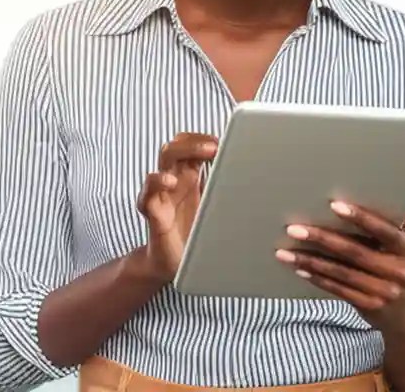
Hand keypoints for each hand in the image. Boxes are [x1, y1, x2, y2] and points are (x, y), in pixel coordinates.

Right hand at [135, 133, 217, 282]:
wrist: (172, 266)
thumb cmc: (195, 235)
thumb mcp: (215, 210)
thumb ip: (226, 192)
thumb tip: (257, 180)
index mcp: (190, 176)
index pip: (192, 144)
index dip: (206, 138)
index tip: (227, 140)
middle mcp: (175, 178)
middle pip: (179, 144)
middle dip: (197, 140)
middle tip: (217, 145)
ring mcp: (162, 191)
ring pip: (165, 157)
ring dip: (183, 149)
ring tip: (203, 153)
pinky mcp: (152, 210)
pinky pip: (148, 190)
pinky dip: (156, 181)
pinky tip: (169, 181)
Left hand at [275, 202, 404, 332]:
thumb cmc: (403, 270)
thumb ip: (402, 223)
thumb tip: (393, 189)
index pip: (386, 231)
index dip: (361, 218)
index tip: (334, 205)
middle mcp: (400, 272)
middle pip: (356, 252)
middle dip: (322, 238)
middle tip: (294, 228)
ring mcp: (385, 292)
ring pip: (342, 273)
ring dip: (311, 261)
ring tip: (284, 252)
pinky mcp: (370, 306)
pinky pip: (339, 290)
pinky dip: (318, 279)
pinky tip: (299, 269)